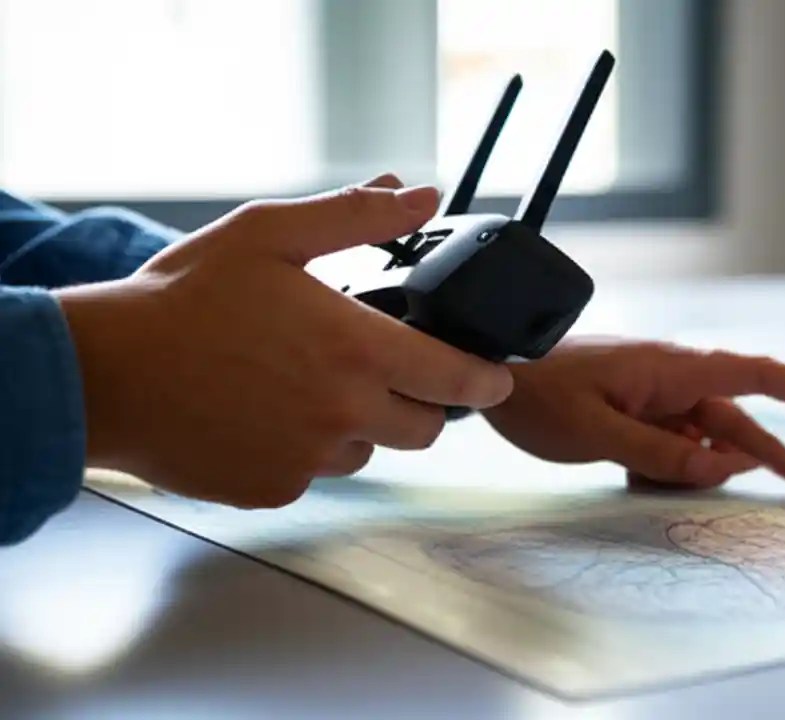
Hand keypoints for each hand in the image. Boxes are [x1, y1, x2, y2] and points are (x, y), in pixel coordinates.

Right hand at [56, 174, 512, 508]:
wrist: (106, 372)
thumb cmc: (184, 298)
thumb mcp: (270, 234)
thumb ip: (357, 216)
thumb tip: (423, 196)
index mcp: (357, 349)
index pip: (458, 379)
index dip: (487, 379)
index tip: (497, 377)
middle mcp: (344, 413)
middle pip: (426, 428)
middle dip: (423, 402)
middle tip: (390, 372)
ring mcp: (309, 459)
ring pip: (369, 451)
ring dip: (360, 425)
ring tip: (308, 384)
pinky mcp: (273, 488)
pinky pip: (314, 473)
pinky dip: (306, 449)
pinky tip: (268, 413)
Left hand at [482, 338, 784, 493]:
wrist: (489, 373)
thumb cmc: (537, 391)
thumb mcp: (595, 430)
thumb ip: (659, 453)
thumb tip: (721, 470)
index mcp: (673, 369)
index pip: (759, 375)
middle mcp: (673, 380)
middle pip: (740, 422)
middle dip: (777, 456)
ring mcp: (656, 398)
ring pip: (705, 441)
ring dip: (707, 468)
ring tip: (679, 480)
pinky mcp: (638, 413)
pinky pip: (673, 446)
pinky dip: (669, 467)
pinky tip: (639, 476)